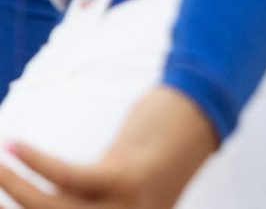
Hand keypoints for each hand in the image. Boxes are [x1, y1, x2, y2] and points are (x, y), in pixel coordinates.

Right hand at [0, 86, 218, 208]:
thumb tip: (39, 199)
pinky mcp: (129, 178)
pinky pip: (70, 177)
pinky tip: (13, 146)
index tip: (6, 204)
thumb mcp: (113, 177)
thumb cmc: (154, 142)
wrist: (204, 109)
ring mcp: (130, 207)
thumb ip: (82, 194)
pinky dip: (37, 162)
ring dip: (14, 186)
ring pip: (53, 208)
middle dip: (16, 208)